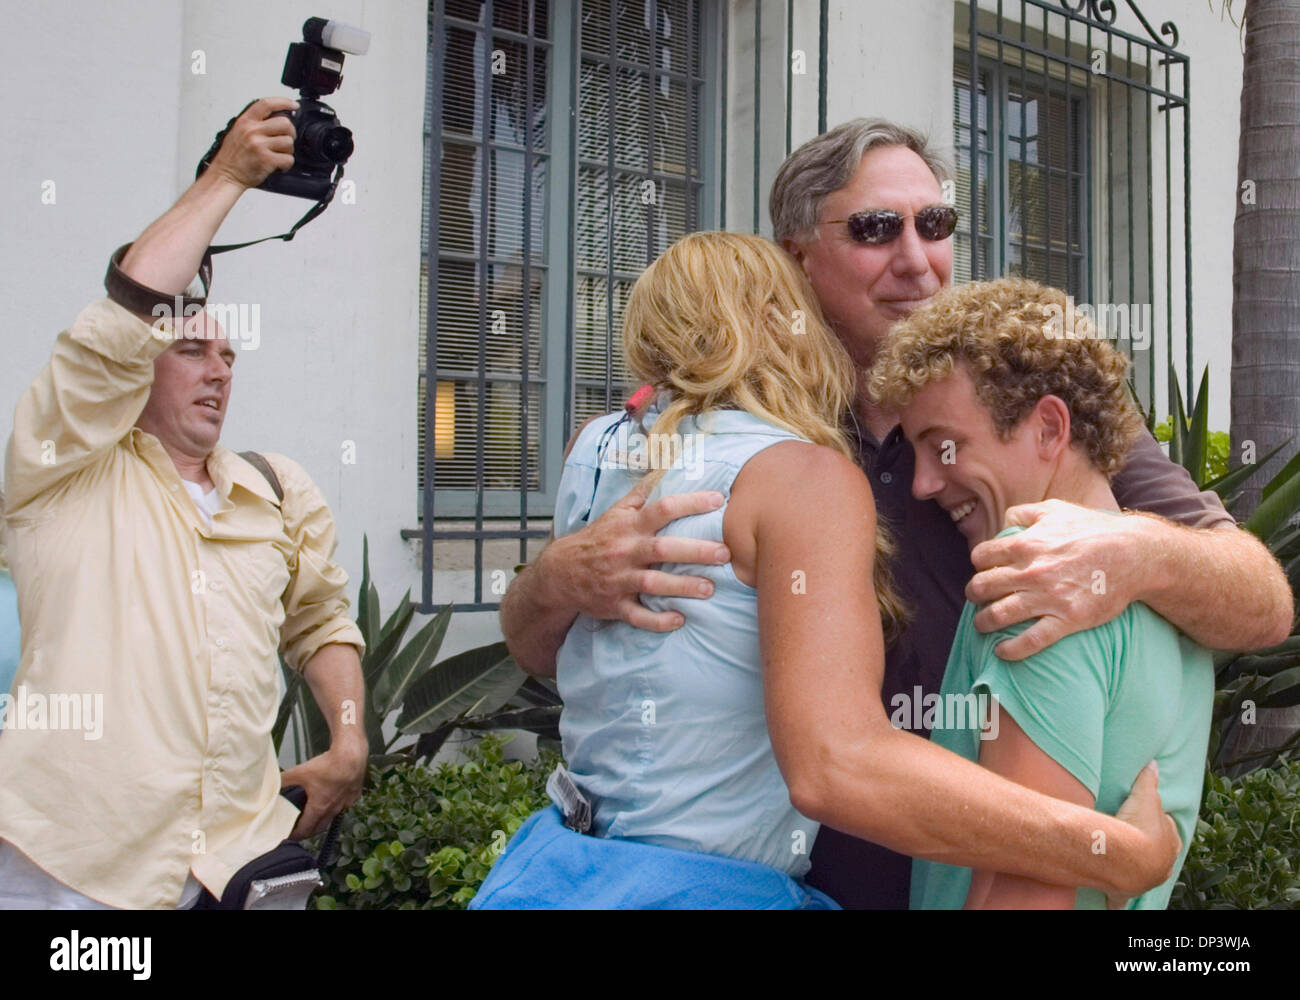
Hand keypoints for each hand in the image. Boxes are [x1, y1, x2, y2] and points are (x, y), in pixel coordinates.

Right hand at [207, 97, 298, 189]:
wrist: (225, 175)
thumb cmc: (232, 157)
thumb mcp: (238, 132)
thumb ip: (254, 123)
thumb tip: (277, 118)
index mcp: (245, 121)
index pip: (267, 104)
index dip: (283, 101)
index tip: (294, 105)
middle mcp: (252, 131)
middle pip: (285, 123)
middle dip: (290, 133)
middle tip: (285, 141)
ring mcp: (259, 145)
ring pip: (289, 142)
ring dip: (288, 150)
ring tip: (279, 155)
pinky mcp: (266, 160)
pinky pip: (288, 158)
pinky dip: (287, 164)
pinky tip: (279, 165)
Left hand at [280, 737, 367, 838]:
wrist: (351, 756)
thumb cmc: (326, 766)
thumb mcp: (300, 772)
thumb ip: (284, 779)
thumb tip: (271, 783)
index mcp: (318, 808)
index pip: (305, 830)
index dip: (296, 835)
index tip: (289, 837)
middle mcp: (333, 810)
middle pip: (319, 828)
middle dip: (308, 831)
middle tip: (299, 829)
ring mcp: (345, 804)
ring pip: (332, 817)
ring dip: (322, 820)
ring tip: (315, 815)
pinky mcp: (354, 796)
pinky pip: (344, 806)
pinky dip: (337, 806)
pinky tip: (334, 798)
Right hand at [540, 478, 730, 630]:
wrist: (560, 573)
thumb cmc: (597, 539)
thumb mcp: (615, 512)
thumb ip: (641, 494)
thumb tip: (664, 470)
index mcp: (629, 526)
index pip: (662, 509)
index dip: (691, 503)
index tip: (718, 500)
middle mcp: (626, 551)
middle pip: (663, 549)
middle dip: (695, 551)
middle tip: (724, 553)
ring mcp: (620, 580)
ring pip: (653, 584)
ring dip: (682, 587)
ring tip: (709, 589)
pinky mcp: (615, 605)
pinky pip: (638, 616)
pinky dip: (658, 621)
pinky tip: (679, 619)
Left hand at [965, 499, 1145, 659]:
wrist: (1135, 555)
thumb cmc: (1095, 530)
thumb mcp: (1056, 509)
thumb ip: (1025, 512)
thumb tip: (1005, 519)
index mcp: (1025, 544)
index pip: (981, 557)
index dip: (979, 564)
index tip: (984, 570)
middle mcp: (1031, 572)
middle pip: (982, 586)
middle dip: (974, 593)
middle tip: (977, 597)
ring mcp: (1048, 597)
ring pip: (998, 615)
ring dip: (983, 622)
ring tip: (982, 624)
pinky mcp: (1067, 619)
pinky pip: (1030, 640)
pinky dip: (1010, 649)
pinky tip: (1001, 651)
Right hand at [1107, 761, 1180, 908]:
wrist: (1127, 856)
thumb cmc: (1139, 826)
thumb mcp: (1145, 796)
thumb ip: (1149, 780)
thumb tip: (1154, 763)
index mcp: (1169, 842)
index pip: (1168, 830)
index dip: (1159, 823)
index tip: (1148, 818)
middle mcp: (1161, 864)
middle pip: (1159, 854)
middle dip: (1151, 848)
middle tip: (1137, 839)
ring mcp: (1144, 879)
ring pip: (1145, 874)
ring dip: (1138, 869)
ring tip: (1125, 862)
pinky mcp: (1125, 892)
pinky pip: (1120, 900)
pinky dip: (1117, 901)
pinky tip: (1112, 904)